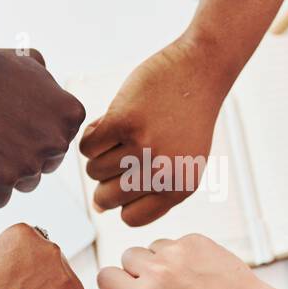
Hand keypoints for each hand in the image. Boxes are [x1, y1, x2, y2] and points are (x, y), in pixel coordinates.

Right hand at [0, 45, 85, 207]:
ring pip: (24, 184)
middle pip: (44, 167)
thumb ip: (51, 88)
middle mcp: (57, 142)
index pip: (59, 143)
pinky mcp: (0, 180)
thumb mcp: (32, 65)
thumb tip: (54, 100)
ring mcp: (29, 163)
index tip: (12, 120)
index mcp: (70, 116)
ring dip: (5, 171)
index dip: (34, 134)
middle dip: (22, 154)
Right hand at [79, 39, 225, 226]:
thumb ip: (147, 192)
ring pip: (94, 171)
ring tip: (118, 135)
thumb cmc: (187, 120)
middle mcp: (163, 172)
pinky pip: (87, 146)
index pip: (130, 218)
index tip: (129, 177)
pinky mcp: (124, 121)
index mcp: (180, 188)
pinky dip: (92, 134)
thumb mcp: (182, 163)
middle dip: (104, 181)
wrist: (200, 70)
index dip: (122, 200)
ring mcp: (143, 146)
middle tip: (117, 155)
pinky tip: (110, 121)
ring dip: (99, 155)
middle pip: (106, 198)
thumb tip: (98, 210)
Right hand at [96, 234, 279, 288]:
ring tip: (187, 282)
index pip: (105, 277)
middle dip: (139, 271)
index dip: (116, 285)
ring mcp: (176, 252)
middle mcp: (156, 271)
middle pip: (127, 257)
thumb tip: (122, 280)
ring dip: (161, 260)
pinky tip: (201, 273)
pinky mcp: (195, 239)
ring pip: (152, 247)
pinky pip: (175, 242)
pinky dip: (184, 255)